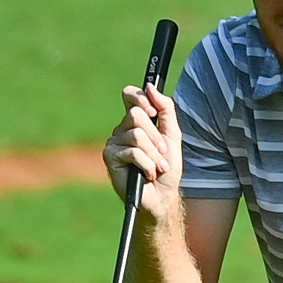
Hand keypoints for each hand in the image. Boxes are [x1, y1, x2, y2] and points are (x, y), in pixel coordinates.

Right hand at [103, 83, 180, 215]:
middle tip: (162, 153)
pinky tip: (147, 175)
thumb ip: (165, 109)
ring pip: (136, 136)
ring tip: (156, 168)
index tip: (153, 112)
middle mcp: (122, 129)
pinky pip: (132, 152)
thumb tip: (150, 87)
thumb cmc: (166, 168)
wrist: (162, 195)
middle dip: (155, 136)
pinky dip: (147, 165)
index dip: (141, 99)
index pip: (130, 95)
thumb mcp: (172, 134)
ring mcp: (114, 142)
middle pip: (136, 115)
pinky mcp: (109, 157)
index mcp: (136, 121)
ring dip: (154, 155)